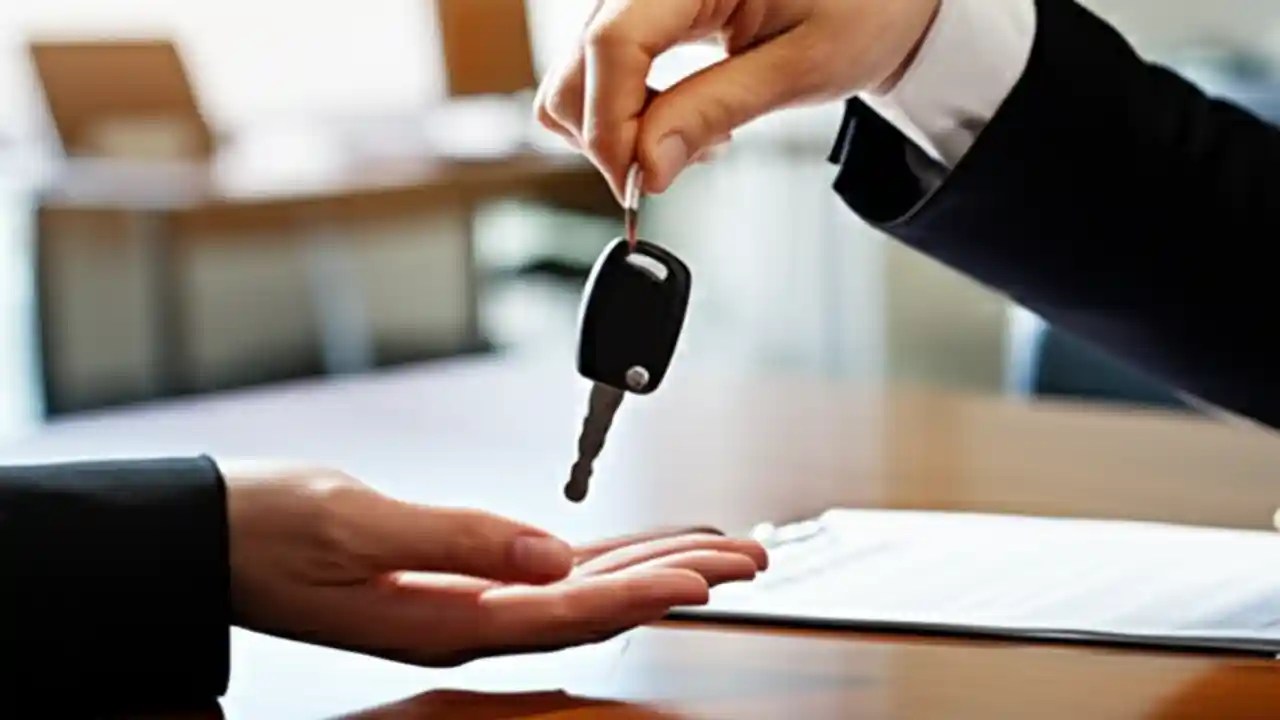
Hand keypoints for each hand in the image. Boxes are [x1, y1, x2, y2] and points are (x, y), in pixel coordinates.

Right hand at [223, 462, 766, 666]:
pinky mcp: (455, 578)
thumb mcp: (354, 524)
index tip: (706, 577)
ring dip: (648, 567)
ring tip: (716, 551)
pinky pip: (546, 571)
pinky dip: (600, 558)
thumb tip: (548, 550)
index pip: (566, 609)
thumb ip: (455, 537)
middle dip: (673, 580)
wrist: (207, 537)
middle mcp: (465, 620)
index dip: (642, 593)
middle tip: (747, 559)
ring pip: (578, 589)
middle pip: (592, 605)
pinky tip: (634, 549)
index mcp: (444, 619)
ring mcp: (462, 603)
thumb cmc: (265, 530)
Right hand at [534, 0, 939, 198]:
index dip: (614, 126)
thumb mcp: (802, 67)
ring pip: (579, 73)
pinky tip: (677, 120)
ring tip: (691, 139)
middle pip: (581, 63)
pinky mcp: (644, 14)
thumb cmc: (865, 8)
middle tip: (670, 171)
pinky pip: (601, 70)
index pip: (613, 44)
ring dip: (616, 128)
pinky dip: (624, 112)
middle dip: (611, 136)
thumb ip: (714, 108)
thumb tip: (646, 167)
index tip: (640, 184)